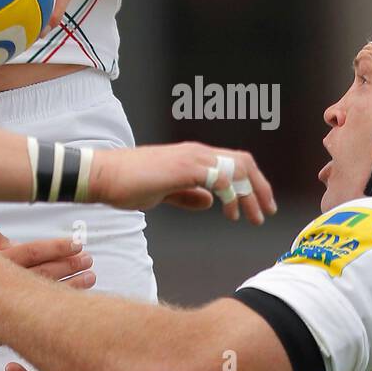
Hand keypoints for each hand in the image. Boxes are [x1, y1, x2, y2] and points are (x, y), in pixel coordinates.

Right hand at [0, 230, 95, 352]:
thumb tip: (4, 237)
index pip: (29, 255)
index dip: (54, 249)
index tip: (77, 242)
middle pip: (40, 277)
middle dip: (67, 267)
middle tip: (90, 259)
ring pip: (37, 300)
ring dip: (64, 289)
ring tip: (89, 279)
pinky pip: (26, 326)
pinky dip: (46, 317)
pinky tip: (64, 312)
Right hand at [91, 142, 275, 224]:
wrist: (104, 175)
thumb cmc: (128, 183)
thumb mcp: (164, 192)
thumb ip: (186, 195)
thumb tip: (209, 201)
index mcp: (192, 156)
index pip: (233, 162)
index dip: (251, 182)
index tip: (259, 205)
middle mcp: (196, 152)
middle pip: (242, 162)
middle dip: (259, 188)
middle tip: (267, 212)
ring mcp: (191, 158)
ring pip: (236, 168)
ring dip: (250, 194)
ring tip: (253, 217)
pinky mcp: (184, 168)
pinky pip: (220, 178)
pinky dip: (231, 196)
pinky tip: (230, 213)